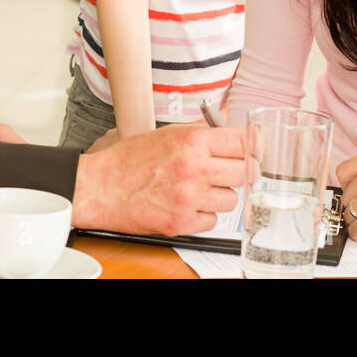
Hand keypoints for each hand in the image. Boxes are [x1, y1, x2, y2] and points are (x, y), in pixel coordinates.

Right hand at [72, 124, 245, 234]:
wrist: (101, 187)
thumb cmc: (130, 160)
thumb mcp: (168, 133)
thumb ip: (202, 134)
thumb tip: (232, 133)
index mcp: (193, 141)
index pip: (244, 143)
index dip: (252, 147)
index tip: (254, 151)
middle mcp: (195, 169)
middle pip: (245, 172)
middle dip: (238, 172)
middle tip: (225, 171)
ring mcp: (190, 198)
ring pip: (231, 200)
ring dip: (219, 195)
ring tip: (197, 188)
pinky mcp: (182, 223)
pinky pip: (212, 220)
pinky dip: (203, 214)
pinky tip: (185, 204)